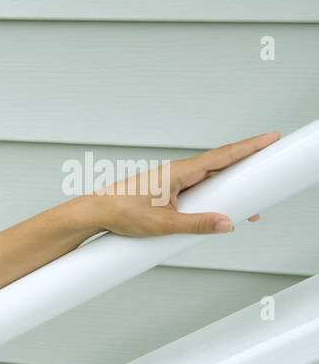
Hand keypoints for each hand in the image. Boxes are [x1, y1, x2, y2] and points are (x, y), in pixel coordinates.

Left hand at [88, 131, 278, 236]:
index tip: (270, 138)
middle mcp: (178, 173)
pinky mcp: (166, 192)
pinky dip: (211, 197)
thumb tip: (226, 224)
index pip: (222, 156)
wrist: (95, 213)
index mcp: (180, 172)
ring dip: (228, 190)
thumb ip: (196, 224)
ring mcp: (172, 182)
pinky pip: (196, 191)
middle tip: (267, 180)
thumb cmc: (121, 212)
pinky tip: (216, 210)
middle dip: (246, 174)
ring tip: (245, 207)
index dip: (249, 147)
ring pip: (209, 181)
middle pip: (220, 168)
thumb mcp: (162, 224)